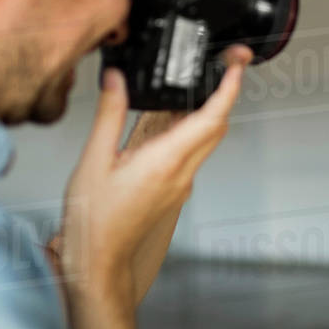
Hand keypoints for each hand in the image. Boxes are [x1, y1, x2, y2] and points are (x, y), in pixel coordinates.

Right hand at [57, 45, 252, 308]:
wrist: (99, 261)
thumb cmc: (95, 222)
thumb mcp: (93, 160)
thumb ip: (109, 116)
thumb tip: (118, 81)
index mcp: (165, 162)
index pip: (211, 118)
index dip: (229, 89)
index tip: (235, 67)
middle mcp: (180, 174)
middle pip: (216, 128)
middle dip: (223, 95)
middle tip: (222, 69)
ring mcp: (180, 185)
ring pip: (205, 142)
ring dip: (205, 115)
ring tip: (190, 90)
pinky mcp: (173, 192)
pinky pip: (189, 156)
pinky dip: (187, 133)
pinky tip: (166, 124)